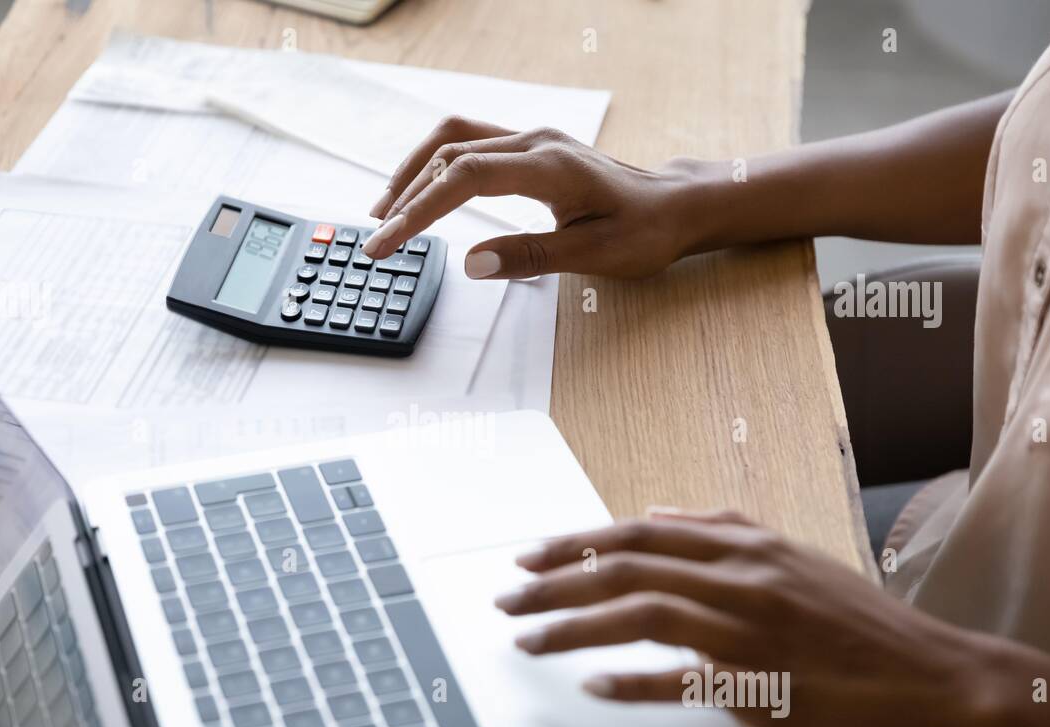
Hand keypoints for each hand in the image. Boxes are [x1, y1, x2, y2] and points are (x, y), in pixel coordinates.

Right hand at [360, 115, 703, 279]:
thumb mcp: (595, 255)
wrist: (673, 206)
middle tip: (376, 242)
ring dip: (412, 174)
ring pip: (452, 141)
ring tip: (384, 215)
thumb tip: (471, 264)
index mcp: (551, 166)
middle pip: (448, 154)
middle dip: (405, 197)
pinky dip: (433, 167)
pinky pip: (467, 144)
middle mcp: (535, 142)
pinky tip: (417, 192)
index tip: (388, 242)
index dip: (420, 209)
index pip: (466, 177)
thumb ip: (531, 257)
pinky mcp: (527, 149)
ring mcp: (530, 140)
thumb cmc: (643, 231)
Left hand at [495, 508, 1008, 726]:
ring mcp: (753, 630)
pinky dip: (634, 683)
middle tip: (507, 599)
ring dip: (574, 627)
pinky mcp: (766, 685)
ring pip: (643, 615)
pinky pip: (687, 682)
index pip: (638, 534)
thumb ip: (722, 530)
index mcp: (747, 544)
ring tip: (528, 640)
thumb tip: (656, 514)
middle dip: (555, 582)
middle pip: (627, 569)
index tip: (528, 556)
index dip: (575, 543)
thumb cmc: (860, 620)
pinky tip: (594, 686)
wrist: (937, 674)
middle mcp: (744, 577)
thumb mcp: (792, 555)